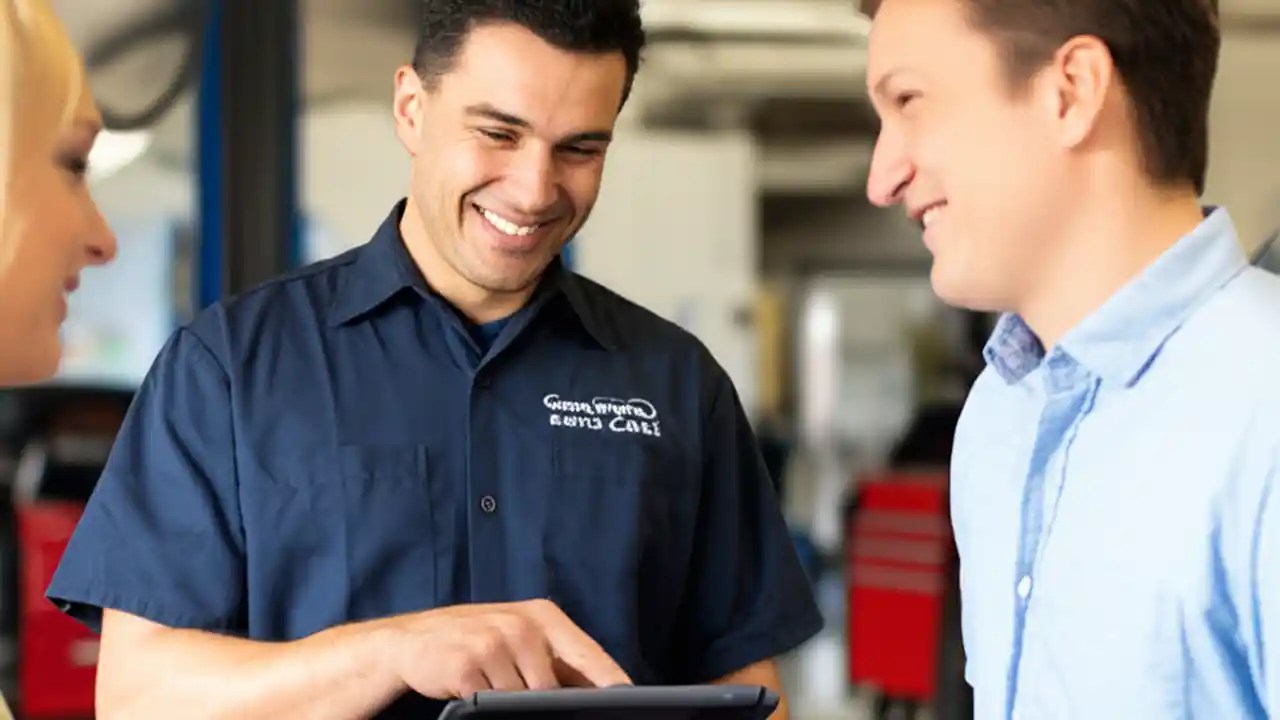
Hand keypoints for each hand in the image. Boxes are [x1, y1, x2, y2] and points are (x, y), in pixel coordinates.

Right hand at [387, 598, 630, 699]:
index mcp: (543, 616)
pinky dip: (484, 702)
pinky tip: (472, 685)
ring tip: (490, 682)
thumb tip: (602, 691)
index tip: (628, 702)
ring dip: (509, 700)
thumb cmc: (476, 639)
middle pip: (555, 688)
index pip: (590, 656)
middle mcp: (522, 625)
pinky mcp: (468, 666)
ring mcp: (494, 643)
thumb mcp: (520, 636)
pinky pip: (491, 704)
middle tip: (519, 690)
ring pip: (524, 700)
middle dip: (547, 701)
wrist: (413, 640)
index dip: (612, 683)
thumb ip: (558, 658)